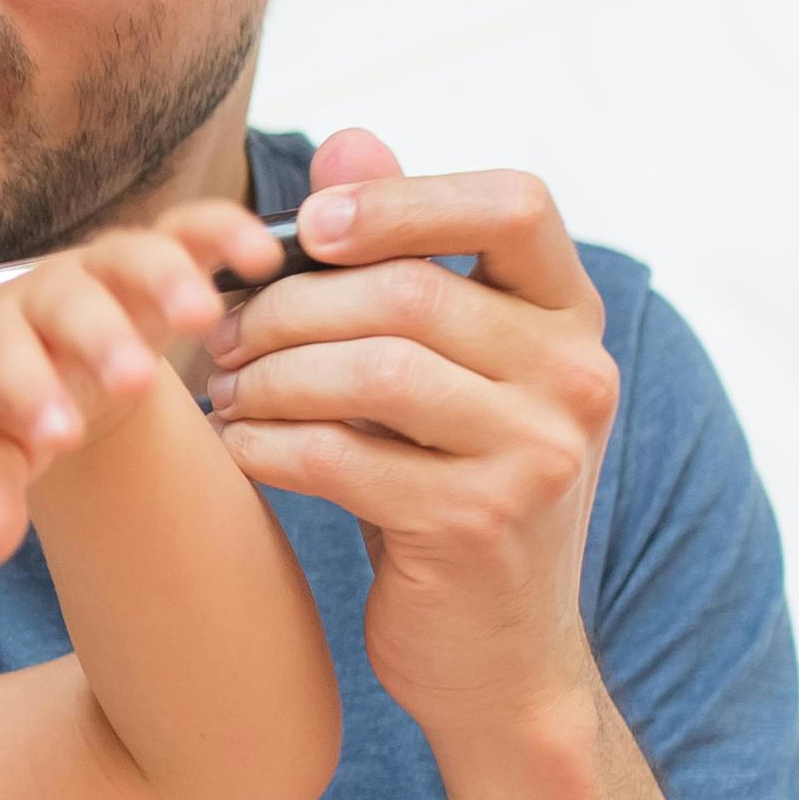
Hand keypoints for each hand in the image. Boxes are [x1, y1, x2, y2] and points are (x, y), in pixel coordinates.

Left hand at [0, 196, 274, 565]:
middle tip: (131, 382)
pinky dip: (222, 232)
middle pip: (67, 304)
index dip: (27, 391)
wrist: (53, 362)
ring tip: (203, 316)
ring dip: (165, 278)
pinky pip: (190, 231)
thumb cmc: (15, 415)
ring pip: (130, 256)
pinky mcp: (161, 256)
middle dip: (98, 337)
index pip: (1, 362)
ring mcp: (104, 272)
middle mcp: (45, 298)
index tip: (60, 435)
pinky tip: (260, 255)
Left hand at [206, 132, 622, 746]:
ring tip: (223, 389)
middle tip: (221, 331)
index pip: (516, 203)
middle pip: (413, 292)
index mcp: (574, 319)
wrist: (497, 660)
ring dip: (271, 374)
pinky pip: (342, 458)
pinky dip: (270, 444)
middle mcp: (578, 376)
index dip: (403, 198)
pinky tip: (239, 446)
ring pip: (372, 371)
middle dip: (293, 305)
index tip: (306, 228)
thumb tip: (347, 139)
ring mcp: (539, 454)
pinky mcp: (478, 525)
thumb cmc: (456, 491)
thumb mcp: (446, 372)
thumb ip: (406, 257)